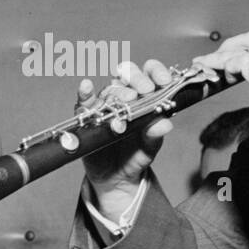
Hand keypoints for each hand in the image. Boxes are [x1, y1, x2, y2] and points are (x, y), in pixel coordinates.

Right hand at [77, 60, 176, 218]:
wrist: (117, 177)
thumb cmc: (135, 155)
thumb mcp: (150, 146)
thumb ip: (156, 134)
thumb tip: (164, 124)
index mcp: (144, 97)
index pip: (150, 74)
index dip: (157, 72)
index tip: (164, 82)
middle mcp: (124, 96)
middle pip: (129, 75)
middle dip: (138, 79)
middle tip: (145, 90)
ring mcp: (105, 104)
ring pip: (110, 88)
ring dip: (118, 91)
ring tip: (126, 100)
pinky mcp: (88, 116)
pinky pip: (84, 101)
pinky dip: (85, 93)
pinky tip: (87, 87)